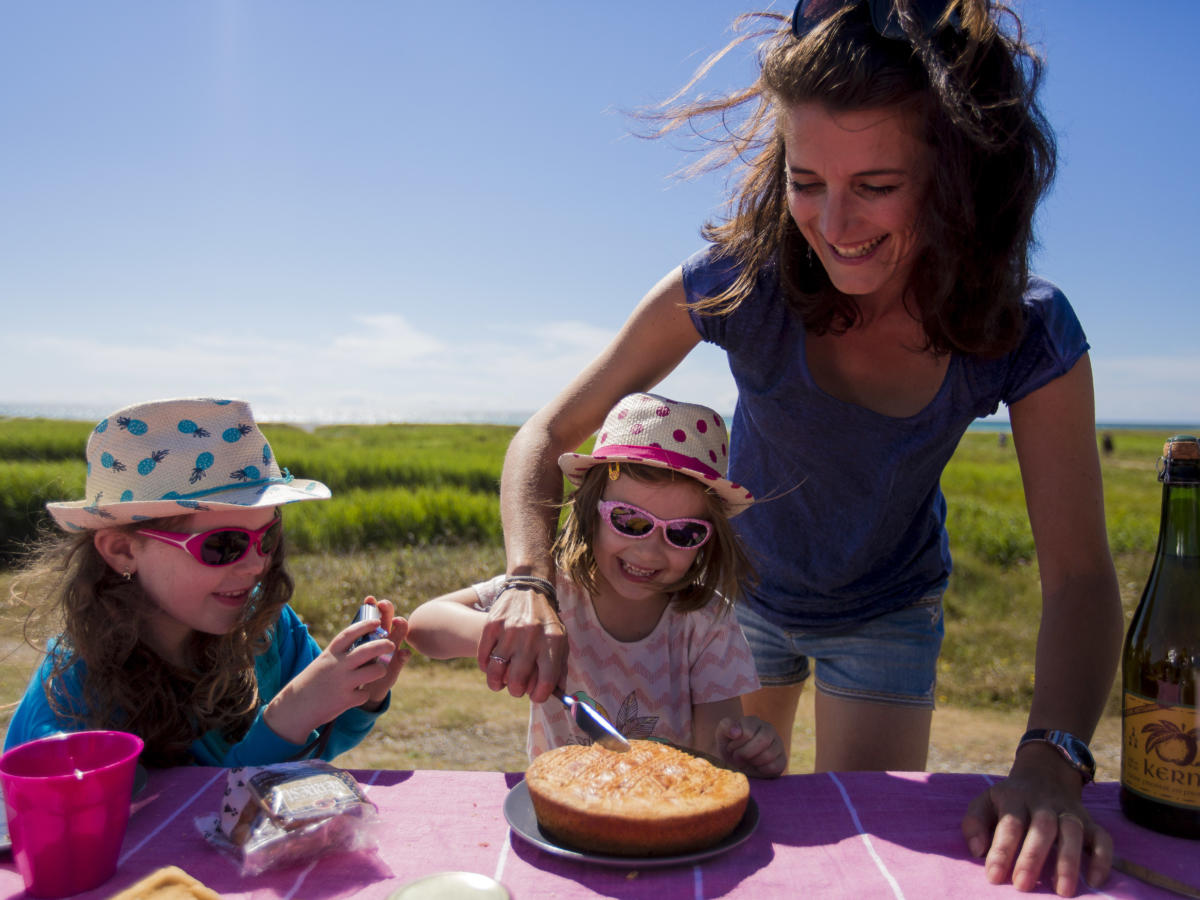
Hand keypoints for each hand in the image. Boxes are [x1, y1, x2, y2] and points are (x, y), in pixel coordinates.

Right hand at [264, 596, 409, 742]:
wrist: (295, 708)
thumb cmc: (313, 682)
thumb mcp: (323, 662)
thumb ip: (341, 654)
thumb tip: (365, 643)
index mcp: (330, 653)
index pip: (350, 633)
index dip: (365, 625)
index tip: (377, 621)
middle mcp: (337, 665)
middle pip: (368, 650)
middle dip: (384, 645)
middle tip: (391, 644)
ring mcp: (342, 683)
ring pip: (375, 670)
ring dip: (380, 670)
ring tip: (377, 671)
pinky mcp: (345, 700)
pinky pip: (365, 694)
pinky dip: (363, 695)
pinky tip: (357, 695)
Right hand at [476, 585, 565, 702]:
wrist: (530, 588)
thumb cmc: (547, 621)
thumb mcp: (561, 640)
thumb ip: (560, 668)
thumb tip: (558, 695)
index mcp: (553, 640)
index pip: (546, 681)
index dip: (540, 695)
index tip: (536, 696)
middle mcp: (531, 635)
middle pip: (518, 680)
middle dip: (516, 691)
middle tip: (516, 689)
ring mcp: (509, 629)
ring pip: (496, 671)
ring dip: (496, 683)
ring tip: (499, 684)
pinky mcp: (492, 624)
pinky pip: (483, 657)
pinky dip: (486, 667)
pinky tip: (491, 666)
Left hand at [717, 716, 785, 778]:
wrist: (734, 763)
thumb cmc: (728, 746)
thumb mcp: (722, 735)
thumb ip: (726, 727)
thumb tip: (737, 732)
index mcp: (754, 721)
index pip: (748, 732)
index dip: (736, 744)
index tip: (730, 747)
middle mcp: (769, 729)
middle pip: (763, 740)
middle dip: (746, 753)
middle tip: (737, 757)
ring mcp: (778, 744)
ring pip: (769, 754)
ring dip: (752, 762)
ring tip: (746, 761)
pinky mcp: (782, 760)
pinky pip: (775, 766)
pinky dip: (762, 770)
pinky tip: (756, 767)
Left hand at [961, 743, 1111, 895]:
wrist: (1044, 774)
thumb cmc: (1009, 800)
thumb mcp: (985, 802)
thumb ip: (975, 823)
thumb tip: (977, 851)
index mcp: (1014, 798)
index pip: (1009, 823)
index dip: (1001, 850)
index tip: (994, 877)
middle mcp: (1044, 803)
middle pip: (1042, 827)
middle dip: (1032, 857)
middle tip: (1023, 886)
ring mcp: (1069, 811)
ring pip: (1072, 832)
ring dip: (1068, 861)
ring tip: (1063, 891)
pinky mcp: (1090, 822)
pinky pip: (1102, 838)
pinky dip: (1102, 858)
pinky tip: (1095, 881)